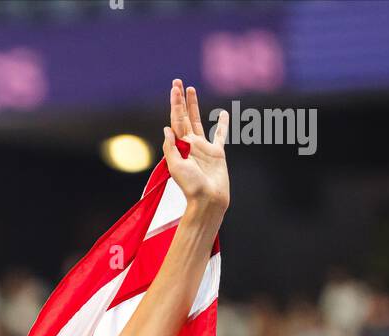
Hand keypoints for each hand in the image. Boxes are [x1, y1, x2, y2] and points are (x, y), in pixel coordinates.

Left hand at [163, 79, 228, 213]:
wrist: (208, 200)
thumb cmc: (191, 187)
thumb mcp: (175, 167)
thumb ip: (171, 147)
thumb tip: (166, 128)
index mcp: (179, 147)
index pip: (175, 120)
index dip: (175, 104)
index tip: (174, 88)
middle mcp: (190, 145)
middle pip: (184, 117)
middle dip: (180, 100)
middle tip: (178, 82)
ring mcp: (203, 148)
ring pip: (198, 121)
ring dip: (194, 106)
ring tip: (191, 90)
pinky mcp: (217, 153)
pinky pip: (219, 135)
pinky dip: (222, 125)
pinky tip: (223, 114)